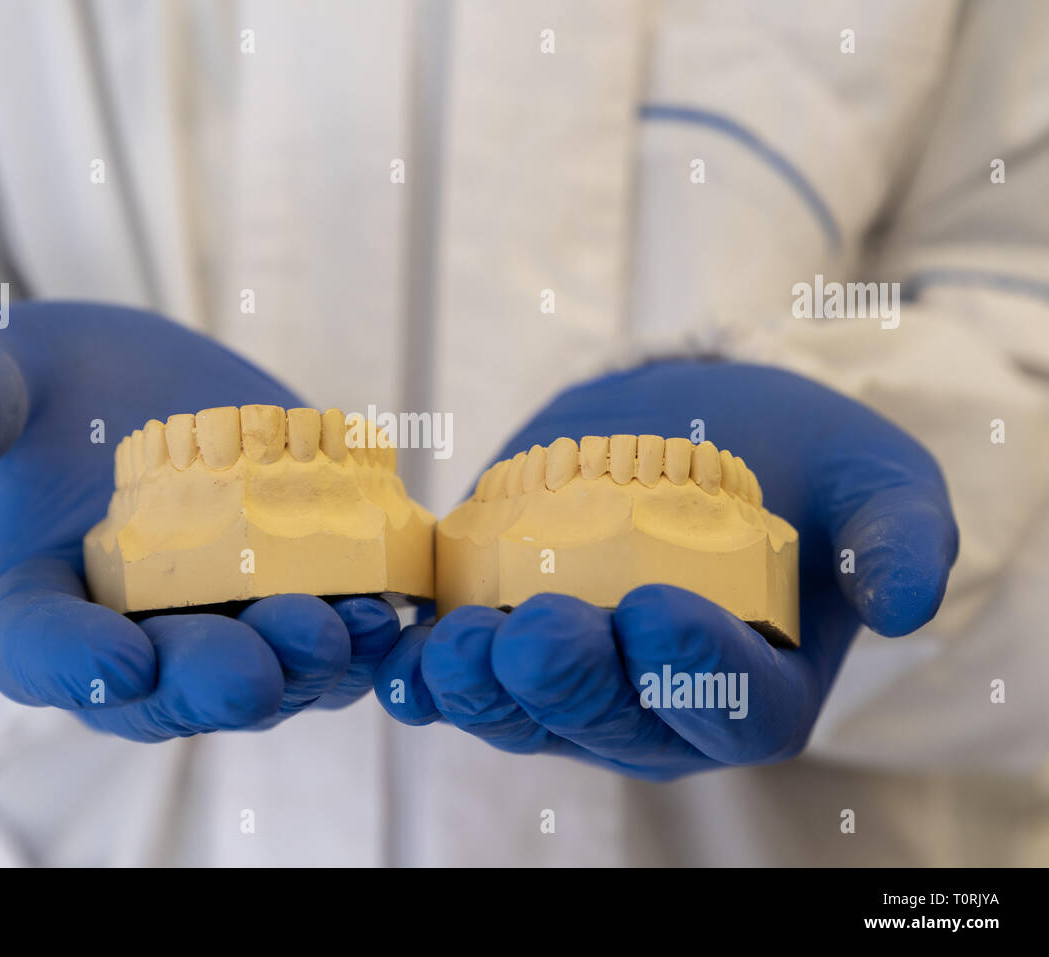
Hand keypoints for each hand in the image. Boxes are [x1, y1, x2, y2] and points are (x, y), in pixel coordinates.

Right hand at [0, 301, 400, 740]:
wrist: (144, 382)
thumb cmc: (50, 383)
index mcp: (36, 606)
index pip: (40, 653)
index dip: (77, 666)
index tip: (123, 658)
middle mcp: (130, 641)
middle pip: (166, 688)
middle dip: (212, 681)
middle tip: (252, 669)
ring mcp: (217, 628)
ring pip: (262, 677)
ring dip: (304, 667)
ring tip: (342, 629)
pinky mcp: (290, 599)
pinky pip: (328, 635)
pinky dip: (359, 630)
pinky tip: (391, 603)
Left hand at [374, 360, 957, 778]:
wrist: (693, 422)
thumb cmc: (795, 460)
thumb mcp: (872, 480)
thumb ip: (901, 536)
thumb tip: (912, 599)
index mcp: (759, 690)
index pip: (734, 708)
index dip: (698, 672)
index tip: (658, 609)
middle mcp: (661, 711)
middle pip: (616, 722)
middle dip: (572, 681)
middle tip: (539, 629)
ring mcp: (576, 690)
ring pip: (527, 715)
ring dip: (484, 690)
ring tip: (457, 644)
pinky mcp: (505, 647)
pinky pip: (463, 683)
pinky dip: (428, 678)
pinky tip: (402, 658)